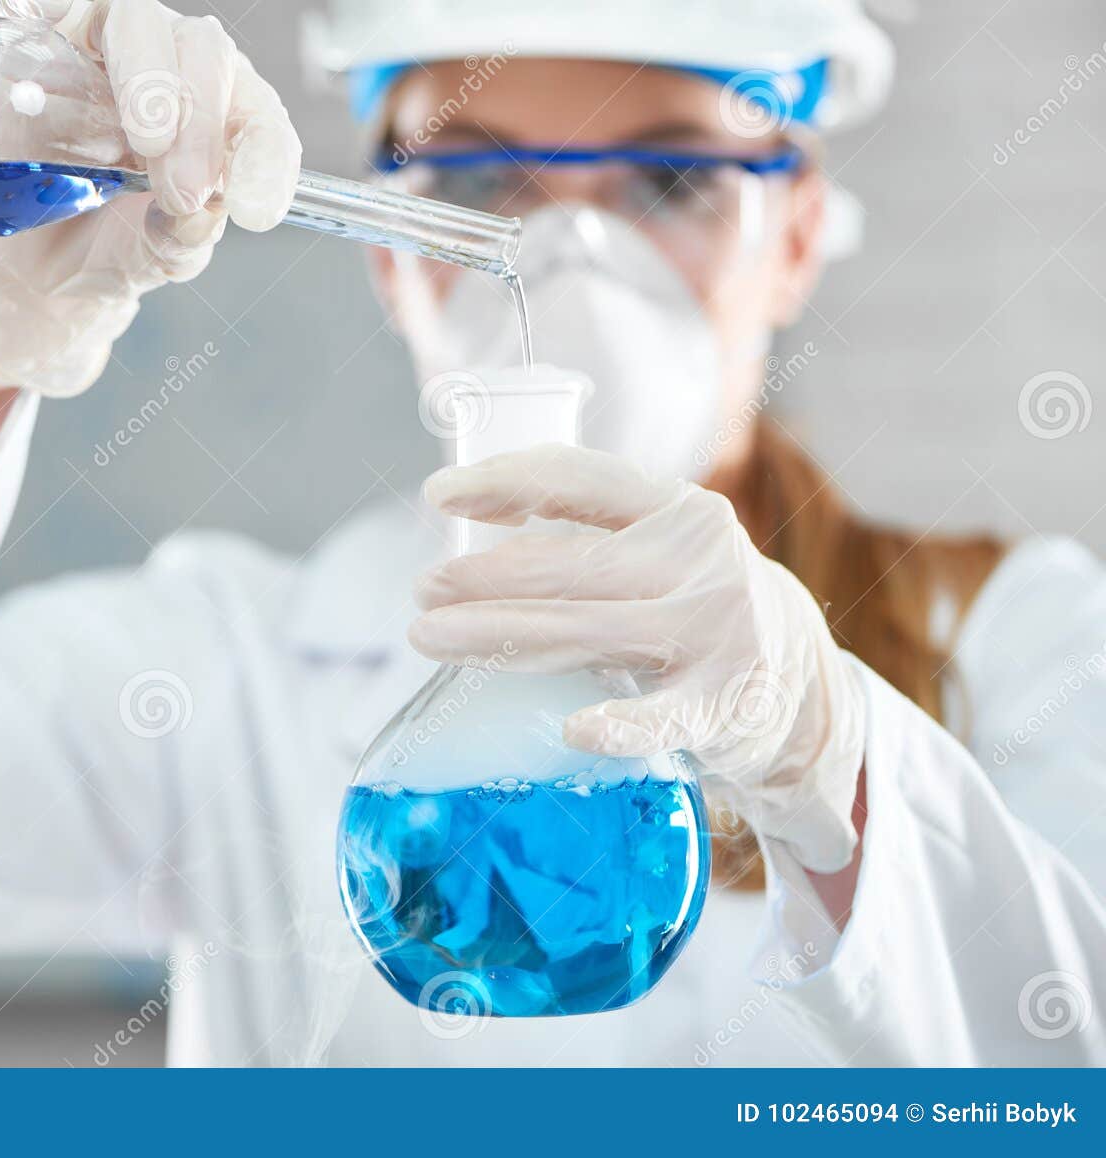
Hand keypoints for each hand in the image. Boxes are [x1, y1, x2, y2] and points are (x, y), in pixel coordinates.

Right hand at [0, 0, 300, 394]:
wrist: (28, 264)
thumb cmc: (106, 247)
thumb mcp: (151, 258)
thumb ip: (181, 240)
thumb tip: (199, 215)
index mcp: (220, 122)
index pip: (260, 119)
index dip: (266, 158)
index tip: (254, 209)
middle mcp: (172, 70)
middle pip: (206, 52)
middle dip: (202, 123)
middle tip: (184, 191)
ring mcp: (106, 49)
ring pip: (139, 21)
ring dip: (150, 81)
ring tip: (146, 144)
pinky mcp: (43, 42)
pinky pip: (54, 6)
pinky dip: (49, 6)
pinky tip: (40, 24)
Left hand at [408, 443, 865, 873]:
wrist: (801, 686)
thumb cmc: (695, 607)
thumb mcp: (660, 551)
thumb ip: (589, 538)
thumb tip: (471, 534)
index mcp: (676, 508)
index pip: (581, 479)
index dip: (505, 480)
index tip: (440, 496)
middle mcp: (699, 560)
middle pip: (570, 565)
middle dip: (484, 577)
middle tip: (421, 591)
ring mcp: (717, 631)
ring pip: (588, 632)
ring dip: (501, 637)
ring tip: (433, 638)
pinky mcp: (727, 704)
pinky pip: (663, 716)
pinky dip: (619, 725)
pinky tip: (572, 728)